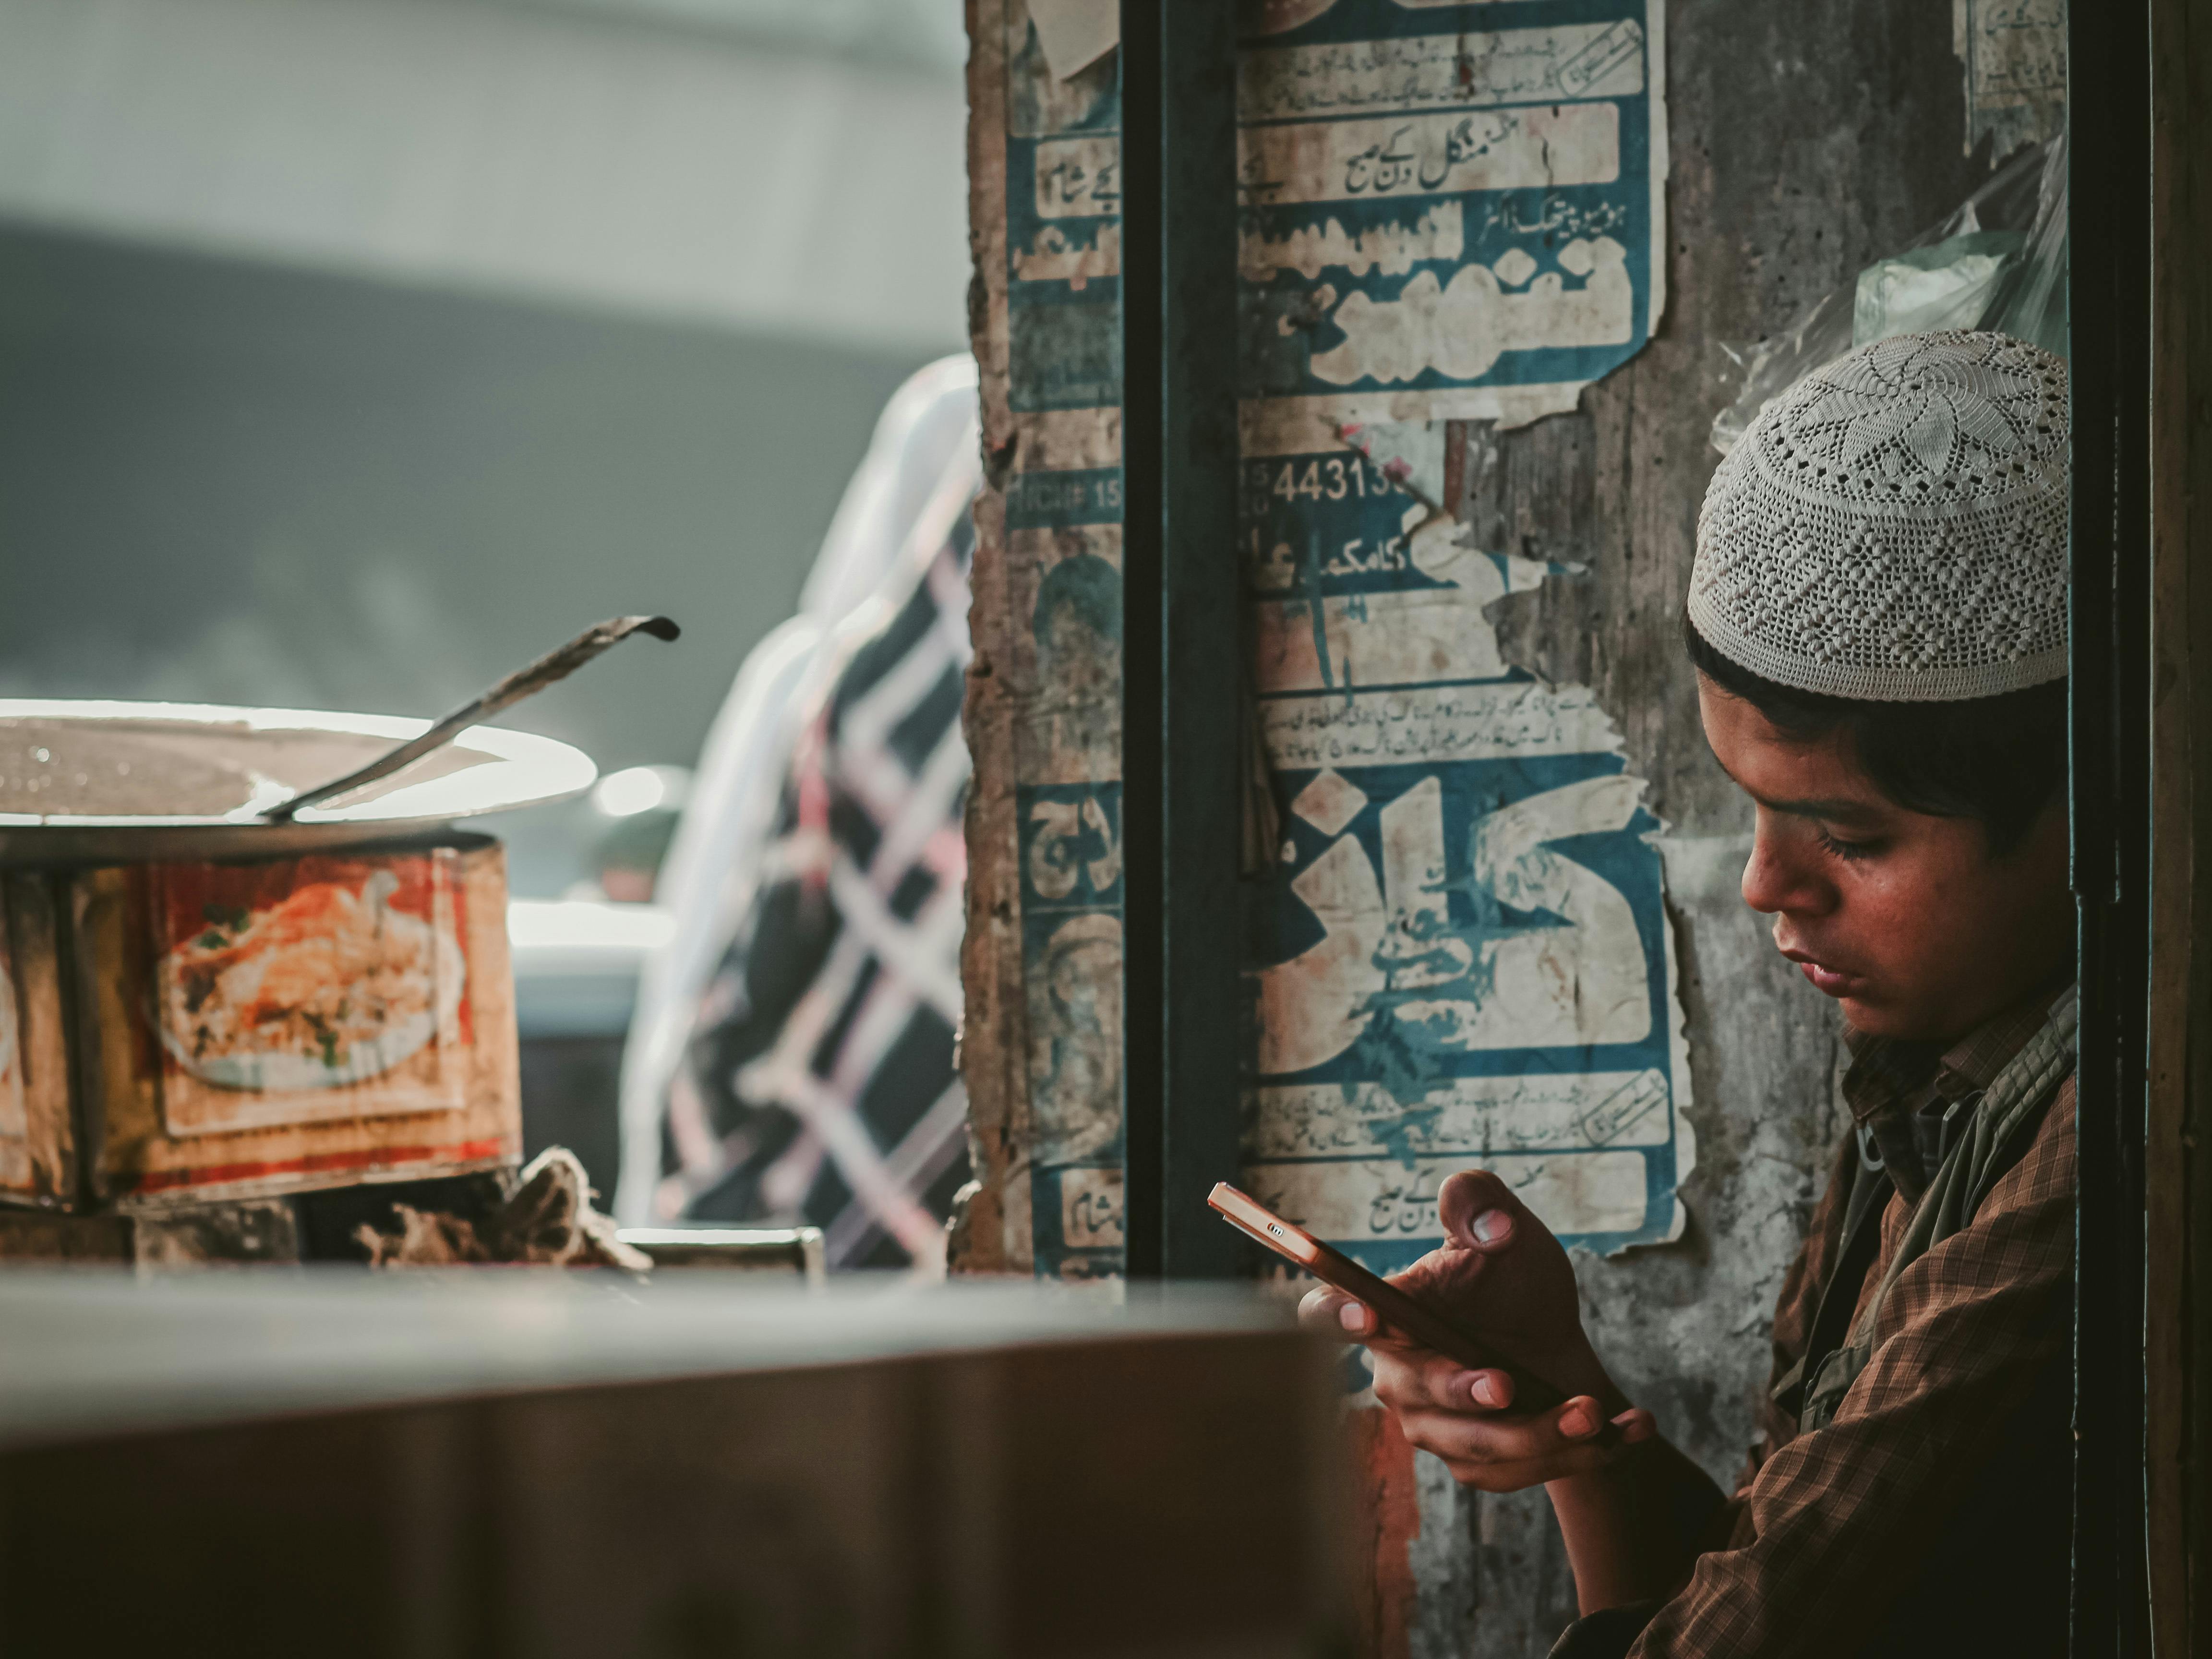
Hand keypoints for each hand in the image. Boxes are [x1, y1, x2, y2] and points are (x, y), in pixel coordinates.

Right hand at [1297, 1169, 1656, 1490]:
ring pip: (1480, 1447)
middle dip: (1467, 1394)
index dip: (1337, 1315)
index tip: (1368, 1313)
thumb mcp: (1505, 1226)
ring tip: (1593, 1412)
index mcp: (1389, 1314)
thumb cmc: (1511, 1278)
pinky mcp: (1480, 1464)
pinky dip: (1583, 1455)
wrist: (1552, 1338)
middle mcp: (1400, 1378)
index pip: (1329, 1315)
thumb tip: (1492, 1226)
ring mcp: (1437, 1429)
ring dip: (1541, 1436)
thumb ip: (1482, 1203)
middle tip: (1510, 1383)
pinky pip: (1526, 1472)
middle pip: (1421, 1396)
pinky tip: (1630, 1428)